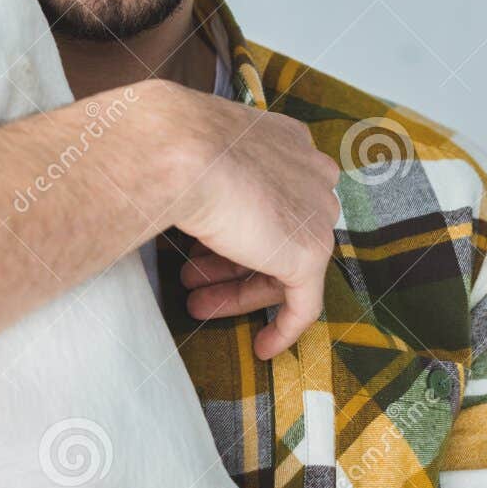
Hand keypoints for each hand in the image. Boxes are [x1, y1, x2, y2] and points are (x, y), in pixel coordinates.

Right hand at [138, 80, 341, 359]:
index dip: (237, 225)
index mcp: (287, 140)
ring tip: (196, 303)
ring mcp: (315, 214)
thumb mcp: (194, 149)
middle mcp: (311, 172)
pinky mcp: (309, 253)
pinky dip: (284, 328)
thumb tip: (175, 186)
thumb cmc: (171, 142)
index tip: (204, 247)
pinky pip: (304, 303)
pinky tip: (262, 347)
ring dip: (239, 290)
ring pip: (285, 266)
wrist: (177, 148)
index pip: (273, 195)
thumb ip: (207, 169)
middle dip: (232, 261)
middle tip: (192, 278)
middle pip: (280, 231)